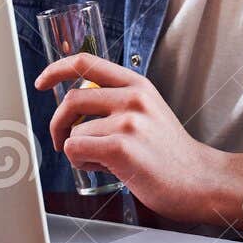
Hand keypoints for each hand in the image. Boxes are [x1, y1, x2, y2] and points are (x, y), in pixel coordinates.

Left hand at [34, 53, 231, 219]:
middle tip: (61, 140)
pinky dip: (79, 162)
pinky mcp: (121, 147)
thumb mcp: (150, 112)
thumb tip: (76, 108)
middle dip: (57, 123)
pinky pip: (75, 149)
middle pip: (71, 99)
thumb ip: (118, 102)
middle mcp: (133, 98)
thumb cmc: (171, 153)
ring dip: (76, 151)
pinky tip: (101, 168)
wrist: (200, 180)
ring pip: (73, 132)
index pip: (87, 62)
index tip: (42, 82)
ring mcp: (128, 122)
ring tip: (100, 161)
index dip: (57, 69)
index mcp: (138, 85)